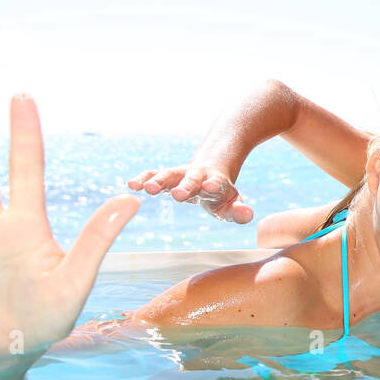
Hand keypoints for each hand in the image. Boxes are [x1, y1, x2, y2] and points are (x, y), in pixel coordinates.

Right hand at [127, 164, 252, 222]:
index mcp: (217, 183)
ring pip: (169, 175)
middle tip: (178, 195)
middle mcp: (198, 176)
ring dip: (159, 181)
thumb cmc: (221, 193)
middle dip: (185, 187)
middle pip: (191, 180)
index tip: (209, 187)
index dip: (213, 186)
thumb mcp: (232, 203)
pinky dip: (143, 178)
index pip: (216, 184)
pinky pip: (153, 174)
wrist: (211, 165)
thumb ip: (239, 211)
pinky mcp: (167, 176)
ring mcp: (181, 174)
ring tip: (147, 188)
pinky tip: (131, 184)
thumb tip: (247, 214)